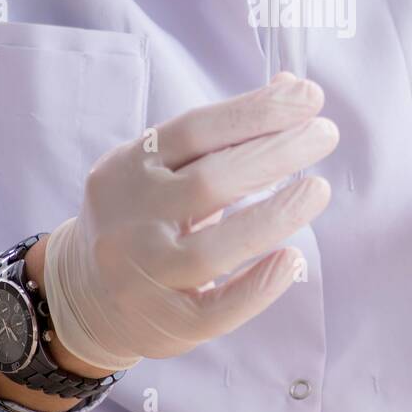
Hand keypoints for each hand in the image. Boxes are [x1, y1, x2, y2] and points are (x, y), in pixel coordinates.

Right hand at [40, 74, 337, 370]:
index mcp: (130, 167)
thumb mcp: (166, 165)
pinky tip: (291, 262)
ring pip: (210, 251)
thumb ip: (224, 132)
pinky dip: (256, 288)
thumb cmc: (145, 215)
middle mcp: (130, 218)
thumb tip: (292, 87)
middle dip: (274, 154)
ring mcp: (143, 274)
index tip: (308, 97)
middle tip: (325, 135)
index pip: (194, 129)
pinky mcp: (164, 324)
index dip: (254, 111)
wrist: (86, 294)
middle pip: (207, 183)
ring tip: (317, 190)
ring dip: (273, 218)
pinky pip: (214, 311)